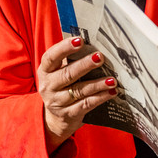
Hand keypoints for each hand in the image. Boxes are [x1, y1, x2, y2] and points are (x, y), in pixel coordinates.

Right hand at [37, 36, 117, 150]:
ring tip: (112, 79)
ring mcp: (57, 102)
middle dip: (85, 65)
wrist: (56, 117)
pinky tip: (111, 92)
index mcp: (45, 71)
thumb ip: (70, 60)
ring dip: (97, 84)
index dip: (64, 48)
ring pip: (79, 90)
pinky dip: (100, 98)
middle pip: (67, 74)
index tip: (80, 40)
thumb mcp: (59, 72)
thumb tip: (92, 44)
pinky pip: (86, 104)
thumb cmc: (61, 86)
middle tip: (100, 57)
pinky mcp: (69, 114)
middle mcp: (48, 86)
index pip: (51, 57)